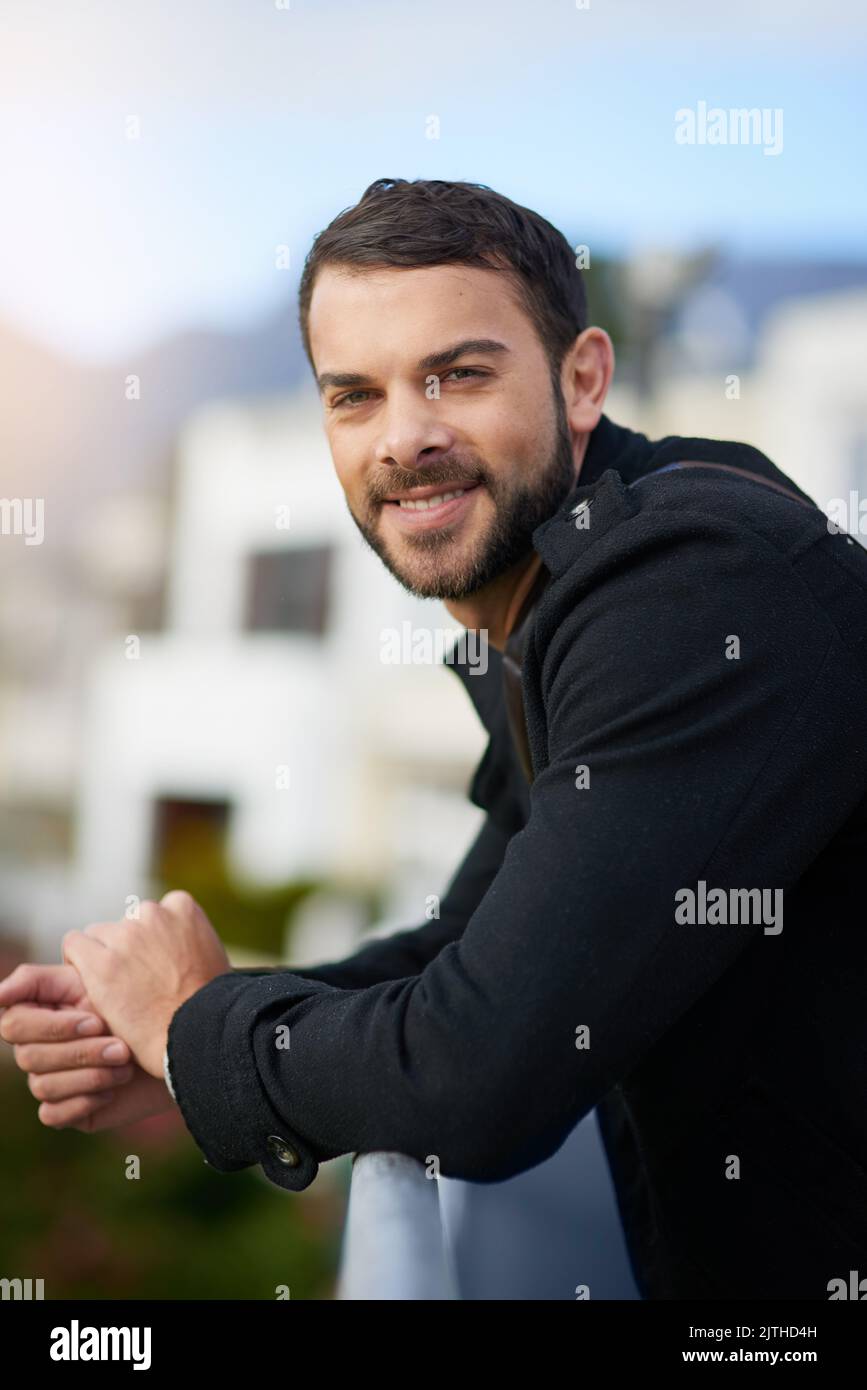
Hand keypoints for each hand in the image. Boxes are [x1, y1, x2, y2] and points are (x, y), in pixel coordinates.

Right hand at [0, 962, 139, 1127]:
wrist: (173, 1043)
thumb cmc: (134, 1005)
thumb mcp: (92, 980)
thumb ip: (38, 979)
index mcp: (38, 1015)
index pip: (13, 1023)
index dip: (53, 1025)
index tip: (95, 1019)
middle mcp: (37, 1049)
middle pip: (28, 1056)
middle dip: (80, 1051)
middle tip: (121, 1046)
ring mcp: (49, 1080)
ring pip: (42, 1085)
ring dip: (91, 1074)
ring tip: (126, 1063)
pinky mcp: (65, 1110)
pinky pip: (52, 1114)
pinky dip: (85, 1100)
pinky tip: (113, 1089)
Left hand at [62, 889, 230, 1078]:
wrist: (199, 1035)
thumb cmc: (207, 1007)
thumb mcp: (211, 959)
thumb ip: (188, 944)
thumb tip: (174, 951)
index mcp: (182, 909)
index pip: (150, 913)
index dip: (148, 941)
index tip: (150, 965)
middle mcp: (153, 914)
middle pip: (124, 924)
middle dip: (126, 949)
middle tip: (133, 984)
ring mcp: (126, 936)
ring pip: (98, 935)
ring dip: (102, 957)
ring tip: (114, 991)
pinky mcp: (100, 962)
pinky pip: (74, 945)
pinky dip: (77, 962)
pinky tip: (90, 986)